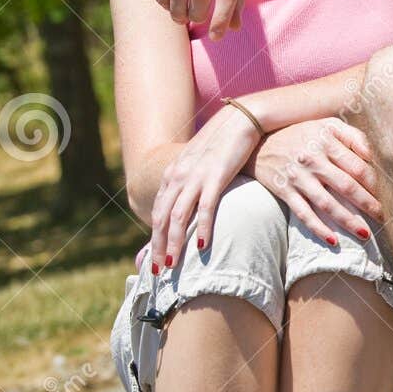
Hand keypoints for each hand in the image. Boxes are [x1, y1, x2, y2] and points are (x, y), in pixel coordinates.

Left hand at [149, 105, 262, 270]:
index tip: (153, 260)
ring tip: (173, 265)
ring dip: (174, 242)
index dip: (153, 238)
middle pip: (162, 218)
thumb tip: (191, 207)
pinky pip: (206, 208)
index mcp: (173, 175)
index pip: (158, 212)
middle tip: (158, 272)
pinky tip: (203, 246)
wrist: (239, 119)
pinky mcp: (216, 176)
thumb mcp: (201, 165)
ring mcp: (196, 177)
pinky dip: (202, 228)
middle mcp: (178, 177)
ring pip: (178, 216)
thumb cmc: (223, 145)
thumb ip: (192, 185)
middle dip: (157, 247)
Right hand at [250, 118, 382, 244]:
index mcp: (327, 141)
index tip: (391, 196)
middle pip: (347, 186)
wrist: (257, 140)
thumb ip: (353, 136)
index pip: (358, 166)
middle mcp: (313, 159)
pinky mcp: (284, 190)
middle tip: (386, 218)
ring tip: (365, 234)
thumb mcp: (327, 125)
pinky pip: (303, 213)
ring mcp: (298, 176)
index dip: (376, 184)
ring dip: (347, 221)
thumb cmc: (301, 133)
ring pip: (327, 203)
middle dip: (369, 204)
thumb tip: (376, 154)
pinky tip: (333, 241)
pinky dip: (318, 228)